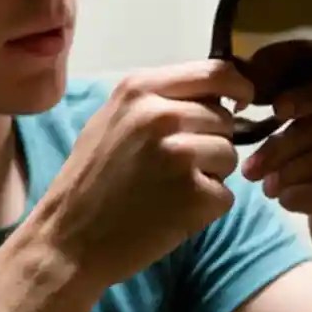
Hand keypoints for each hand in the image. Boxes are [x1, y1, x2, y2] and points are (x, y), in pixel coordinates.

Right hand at [43, 60, 254, 289]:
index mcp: (140, 89)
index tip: (243, 101)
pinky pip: (225, 194)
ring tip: (171, 189)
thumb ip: (159, 99)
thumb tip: (215, 89)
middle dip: (211, 141)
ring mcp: (180, 155)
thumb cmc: (90, 179)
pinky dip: (207, 207)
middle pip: (224, 118)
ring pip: (229, 154)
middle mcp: (162, 115)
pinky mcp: (195, 195)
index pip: (215, 72)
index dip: (238, 86)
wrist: (68, 239)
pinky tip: (174, 212)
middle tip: (176, 166)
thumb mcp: (113, 119)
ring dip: (212, 174)